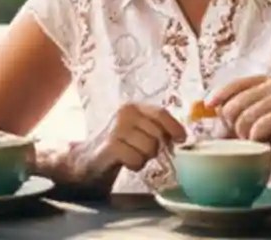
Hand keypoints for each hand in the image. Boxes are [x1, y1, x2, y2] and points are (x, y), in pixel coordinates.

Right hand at [65, 103, 185, 189]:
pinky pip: (136, 159)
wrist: (88, 159)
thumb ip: (156, 128)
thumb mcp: (138, 130)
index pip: (161, 113)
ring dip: (144, 158)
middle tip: (145, 152)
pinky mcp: (110, 146)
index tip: (182, 139)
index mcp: (133, 107)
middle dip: (156, 148)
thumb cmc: (120, 144)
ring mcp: (116, 128)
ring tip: (133, 155)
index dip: (174, 126)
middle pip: (157, 133)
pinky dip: (135, 164)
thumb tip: (180, 137)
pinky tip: (125, 162)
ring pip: (149, 147)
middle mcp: (125, 113)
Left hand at [207, 75, 270, 179]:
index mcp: (267, 82)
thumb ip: (234, 114)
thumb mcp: (254, 121)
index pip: (236, 84)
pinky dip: (257, 138)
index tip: (208, 106)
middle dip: (233, 125)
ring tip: (255, 140)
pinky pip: (259, 126)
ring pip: (244, 117)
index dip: (220, 95)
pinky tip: (264, 142)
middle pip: (235, 104)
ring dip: (245, 135)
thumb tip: (204, 111)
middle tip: (242, 136)